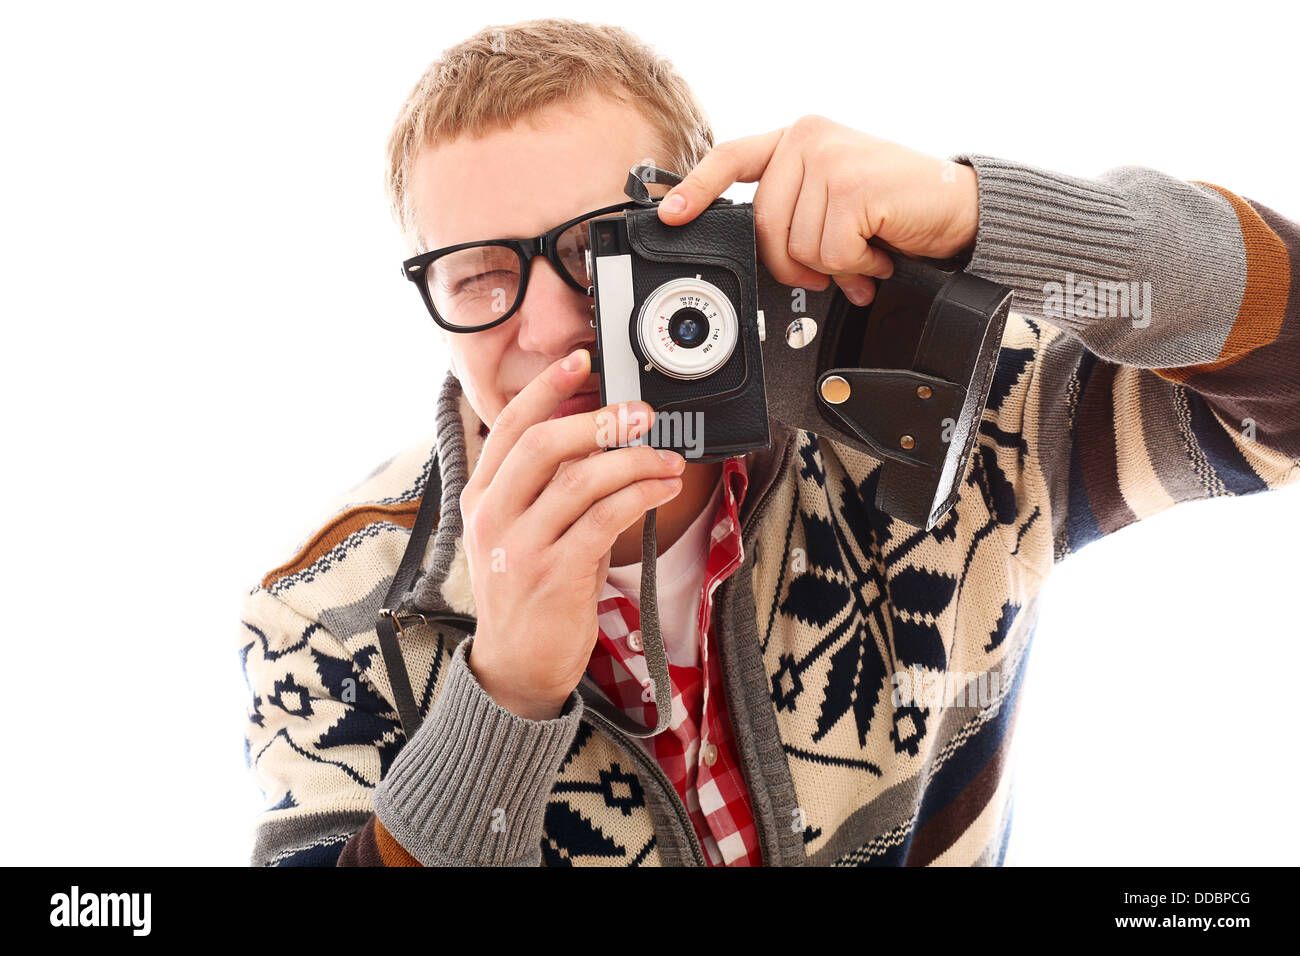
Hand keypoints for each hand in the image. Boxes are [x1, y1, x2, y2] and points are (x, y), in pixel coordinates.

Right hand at [459, 348, 684, 719]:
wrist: (516, 667)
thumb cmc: (528, 594)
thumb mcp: (523, 532)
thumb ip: (548, 489)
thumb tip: (597, 440)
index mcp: (480, 497)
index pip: (507, 427)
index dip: (546, 388)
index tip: (580, 361)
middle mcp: (492, 516)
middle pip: (542, 444)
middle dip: (599, 420)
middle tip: (641, 413)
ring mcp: (520, 546)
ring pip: (580, 479)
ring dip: (633, 461)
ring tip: (667, 459)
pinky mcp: (554, 574)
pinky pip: (603, 519)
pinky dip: (638, 496)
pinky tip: (661, 489)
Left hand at [656, 115, 978, 306]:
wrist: (960, 208)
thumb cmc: (896, 209)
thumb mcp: (834, 199)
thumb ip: (794, 209)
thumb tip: (757, 250)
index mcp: (799, 140)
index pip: (732, 158)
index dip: (697, 188)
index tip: (670, 214)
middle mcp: (810, 140)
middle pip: (764, 225)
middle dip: (794, 262)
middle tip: (832, 266)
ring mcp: (830, 159)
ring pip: (797, 245)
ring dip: (834, 266)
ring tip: (865, 252)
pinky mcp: (853, 186)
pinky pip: (830, 252)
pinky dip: (857, 266)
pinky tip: (879, 252)